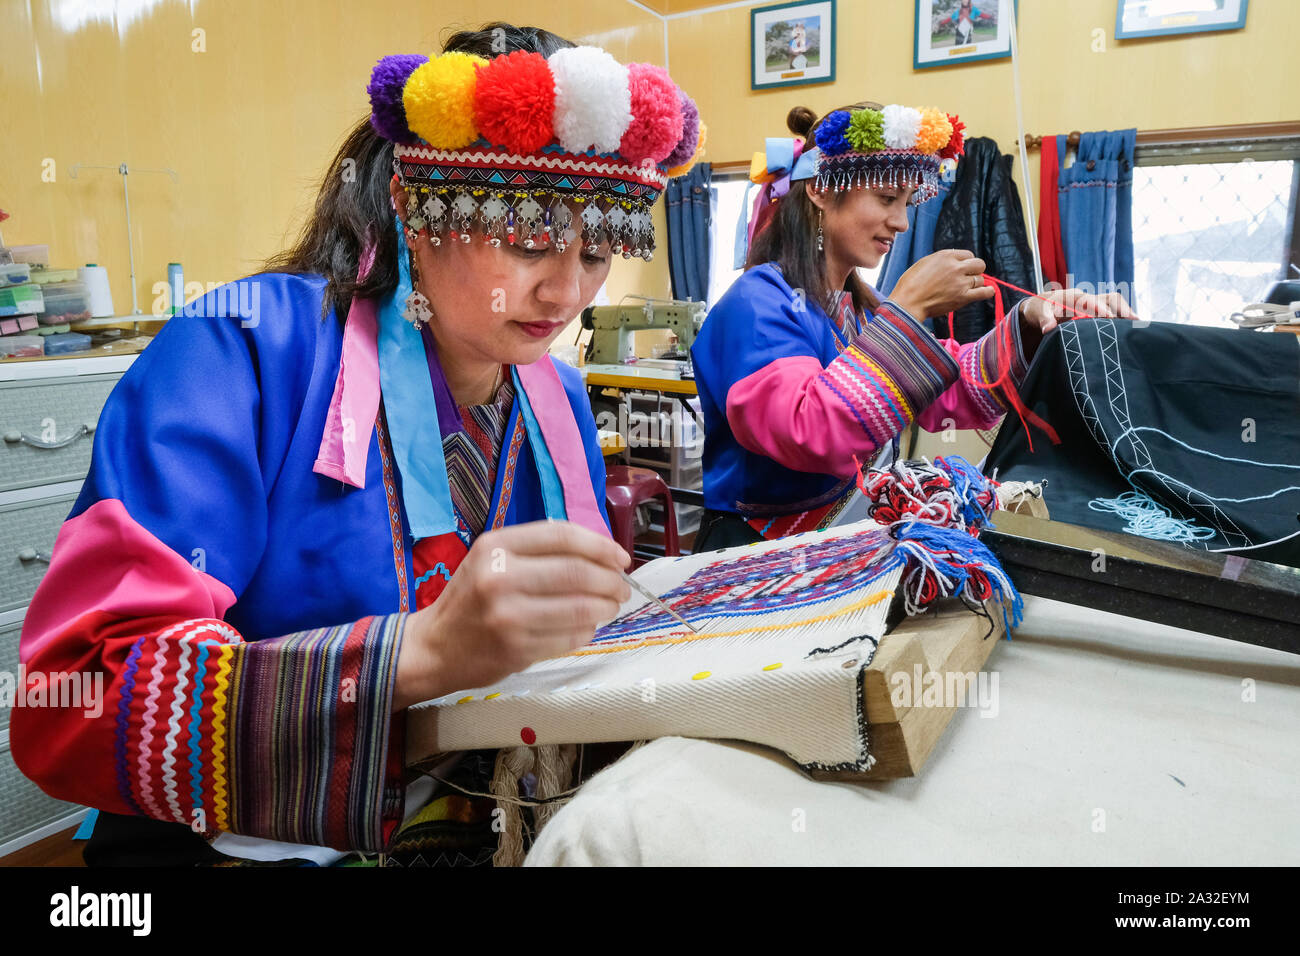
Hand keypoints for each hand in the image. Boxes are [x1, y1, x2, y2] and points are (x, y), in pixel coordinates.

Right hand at [391, 521, 631, 710]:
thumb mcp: (493, 559)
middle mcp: (500, 578)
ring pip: (580, 608)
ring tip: (610, 607)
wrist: (434, 647)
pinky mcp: (516, 650)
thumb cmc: (471, 598)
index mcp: (496, 546)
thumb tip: (602, 553)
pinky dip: (587, 632)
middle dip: (611, 581)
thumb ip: (539, 550)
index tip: (621, 558)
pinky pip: (569, 638)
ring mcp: (508, 617)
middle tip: (622, 588)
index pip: (563, 536)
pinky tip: (587, 628)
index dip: (601, 546)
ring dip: (606, 608)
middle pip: (578, 572)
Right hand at [889, 249, 994, 319]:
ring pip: (980, 279)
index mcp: (945, 256)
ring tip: (967, 288)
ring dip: (976, 283)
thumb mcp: (924, 264)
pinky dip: (988, 291)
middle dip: (975, 270)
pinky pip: (984, 292)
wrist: (907, 303)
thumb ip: (941, 261)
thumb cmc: (910, 285)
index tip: (961, 269)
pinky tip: (988, 291)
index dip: (966, 262)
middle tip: (968, 278)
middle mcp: (955, 267)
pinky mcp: (963, 297)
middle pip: (979, 264)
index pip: (967, 254)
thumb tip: (953, 263)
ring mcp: (961, 282)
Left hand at [1019, 288, 1139, 337]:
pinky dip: (1123, 317)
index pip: (1090, 300)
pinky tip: (1131, 329)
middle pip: (1110, 298)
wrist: (1039, 306)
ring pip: (1114, 304)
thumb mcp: (1037, 314)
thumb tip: (1048, 328)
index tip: (1109, 318)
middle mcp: (1086, 297)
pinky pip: (1113, 310)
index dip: (1100, 309)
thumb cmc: (1039, 310)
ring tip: (1139, 326)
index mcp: (1073, 297)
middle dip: (1122, 309)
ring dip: (1126, 313)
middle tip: (1134, 322)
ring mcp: (1093, 303)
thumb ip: (1044, 320)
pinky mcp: (1096, 310)